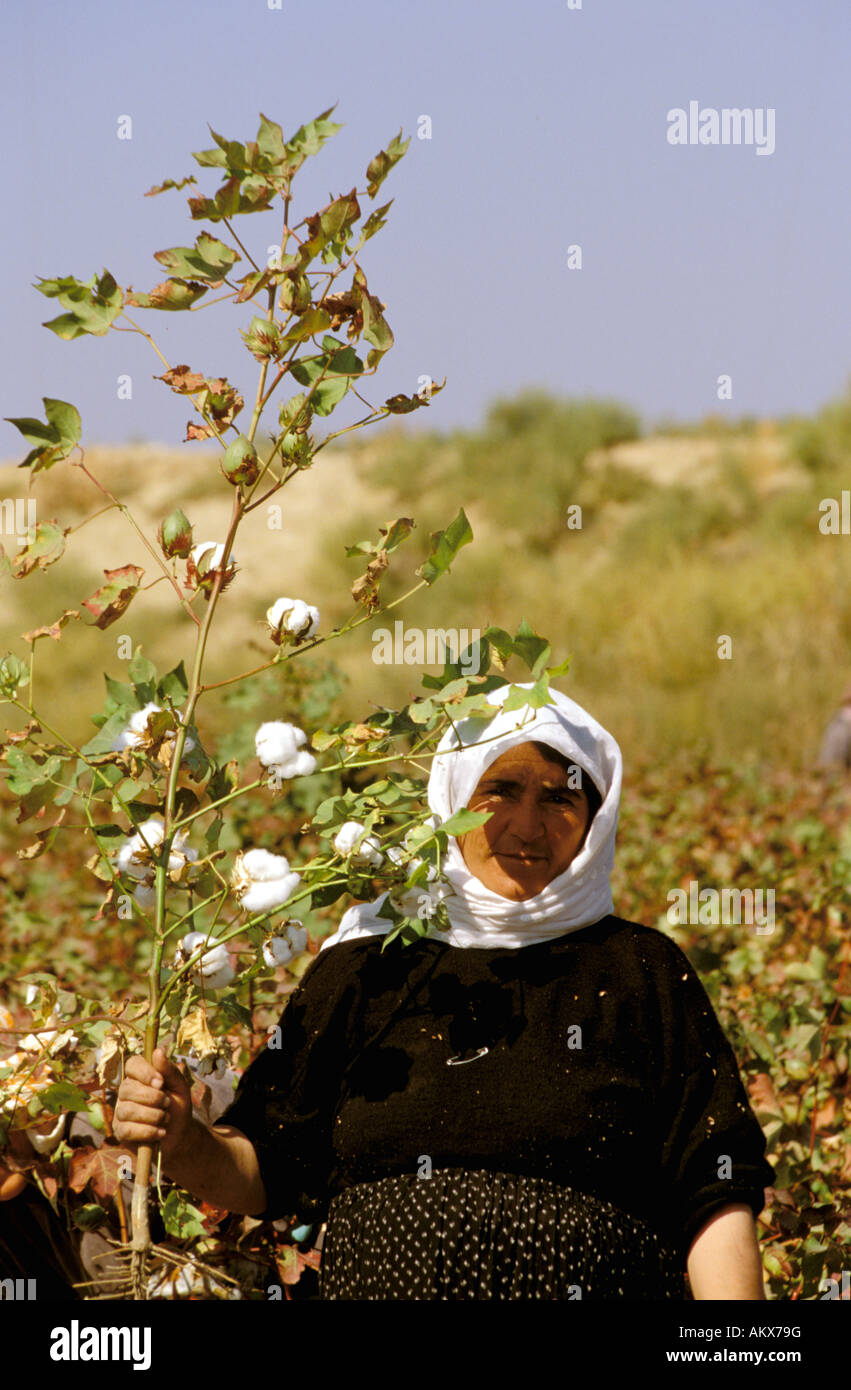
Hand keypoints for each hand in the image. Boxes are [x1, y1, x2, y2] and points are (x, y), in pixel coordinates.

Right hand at [113, 1047, 193, 1161]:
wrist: (180, 1135)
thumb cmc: (178, 1107)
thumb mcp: (180, 1087)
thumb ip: (169, 1070)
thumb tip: (158, 1051)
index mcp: (140, 1076)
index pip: (132, 1064)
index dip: (144, 1072)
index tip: (160, 1082)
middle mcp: (126, 1091)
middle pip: (127, 1088)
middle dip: (152, 1098)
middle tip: (168, 1104)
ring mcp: (121, 1111)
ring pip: (127, 1110)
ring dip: (153, 1116)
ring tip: (166, 1118)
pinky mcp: (120, 1131)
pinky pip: (127, 1130)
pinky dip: (148, 1131)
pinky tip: (160, 1132)